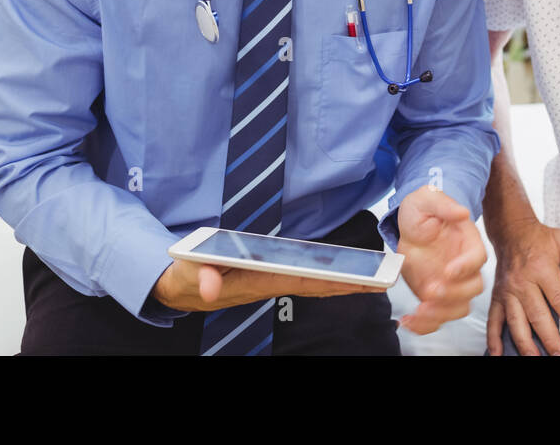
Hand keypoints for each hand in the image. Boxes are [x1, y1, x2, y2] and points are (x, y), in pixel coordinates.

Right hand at [151, 259, 386, 312]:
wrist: (176, 284)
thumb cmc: (184, 276)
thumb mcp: (186, 274)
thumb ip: (199, 277)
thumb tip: (213, 286)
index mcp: (254, 282)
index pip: (300, 281)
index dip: (331, 280)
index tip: (359, 280)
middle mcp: (268, 283)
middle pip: (316, 284)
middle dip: (349, 283)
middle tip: (383, 280)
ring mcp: (269, 279)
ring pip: (313, 280)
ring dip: (342, 279)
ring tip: (373, 277)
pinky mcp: (266, 273)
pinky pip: (302, 274)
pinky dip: (326, 274)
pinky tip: (343, 273)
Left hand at [395, 185, 486, 333]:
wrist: (409, 225)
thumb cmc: (423, 210)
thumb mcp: (427, 199)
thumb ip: (443, 204)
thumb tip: (462, 211)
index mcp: (468, 243)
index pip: (478, 259)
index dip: (466, 267)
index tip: (449, 270)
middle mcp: (463, 267)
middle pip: (472, 288)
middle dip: (453, 294)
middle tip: (431, 291)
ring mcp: (451, 284)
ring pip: (457, 308)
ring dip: (440, 314)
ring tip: (419, 312)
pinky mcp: (435, 296)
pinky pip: (436, 318)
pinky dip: (424, 325)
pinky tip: (409, 321)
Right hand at [486, 219, 559, 355]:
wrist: (510, 231)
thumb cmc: (538, 238)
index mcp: (541, 268)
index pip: (558, 298)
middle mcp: (522, 282)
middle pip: (537, 315)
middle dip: (550, 339)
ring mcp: (507, 291)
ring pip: (516, 322)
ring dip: (525, 344)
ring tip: (535, 359)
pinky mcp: (497, 296)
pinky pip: (493, 319)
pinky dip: (494, 338)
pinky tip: (497, 354)